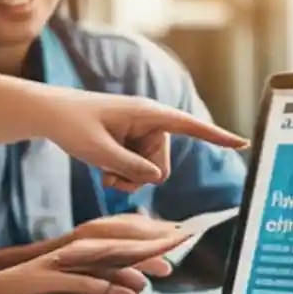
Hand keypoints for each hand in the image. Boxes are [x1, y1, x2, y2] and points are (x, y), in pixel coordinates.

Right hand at [0, 232, 192, 293]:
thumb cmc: (29, 287)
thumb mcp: (71, 283)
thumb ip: (102, 285)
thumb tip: (136, 293)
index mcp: (77, 246)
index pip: (119, 233)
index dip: (150, 231)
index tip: (181, 234)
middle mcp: (69, 248)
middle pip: (115, 237)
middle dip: (150, 238)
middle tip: (182, 241)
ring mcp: (56, 262)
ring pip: (101, 256)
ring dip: (134, 260)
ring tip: (162, 266)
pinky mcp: (44, 280)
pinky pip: (79, 283)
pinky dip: (104, 289)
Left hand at [38, 90, 247, 191]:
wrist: (48, 115)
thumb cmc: (72, 125)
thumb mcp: (99, 151)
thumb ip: (130, 167)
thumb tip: (157, 178)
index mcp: (148, 113)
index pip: (190, 126)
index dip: (217, 137)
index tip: (244, 143)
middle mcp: (150, 122)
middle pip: (164, 164)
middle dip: (141, 178)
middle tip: (110, 179)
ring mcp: (141, 132)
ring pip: (151, 172)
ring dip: (129, 179)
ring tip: (104, 174)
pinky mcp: (131, 142)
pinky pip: (139, 169)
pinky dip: (123, 175)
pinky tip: (104, 171)